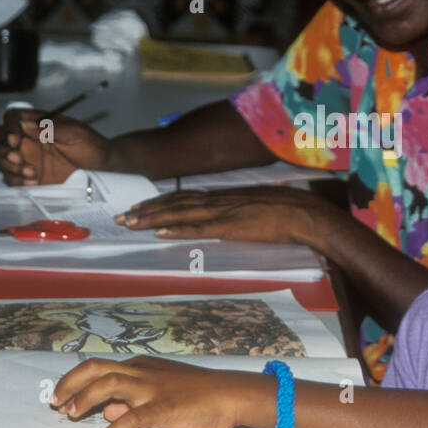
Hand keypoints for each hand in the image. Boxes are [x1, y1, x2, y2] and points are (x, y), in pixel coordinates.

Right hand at [0, 108, 110, 185]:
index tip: (15, 138)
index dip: (8, 127)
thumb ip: (49, 129)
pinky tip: (33, 182)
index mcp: (36, 124)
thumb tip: (24, 125)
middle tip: (18, 158)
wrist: (102, 168)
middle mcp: (27, 139)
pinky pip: (11, 178)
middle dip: (2, 149)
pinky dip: (16, 180)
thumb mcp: (74, 133)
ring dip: (9, 166)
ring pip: (1, 159)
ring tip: (32, 173)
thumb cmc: (91, 146)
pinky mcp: (28, 176)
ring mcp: (26, 158)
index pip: (11, 118)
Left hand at [50, 356, 268, 427]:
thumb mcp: (161, 392)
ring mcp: (153, 389)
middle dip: (71, 383)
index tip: (60, 395)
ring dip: (85, 399)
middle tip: (55, 403)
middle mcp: (143, 374)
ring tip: (69, 416)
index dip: (75, 380)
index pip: (100, 368)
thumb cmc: (198, 394)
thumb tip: (105, 411)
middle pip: (97, 369)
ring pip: (110, 385)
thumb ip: (132, 400)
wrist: (231, 394)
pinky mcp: (165, 409)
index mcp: (141, 367)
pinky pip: (133, 419)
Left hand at [118, 185, 334, 247]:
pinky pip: (198, 228)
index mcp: (225, 195)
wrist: (305, 214)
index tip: (139, 207)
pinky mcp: (231, 226)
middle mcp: (219, 200)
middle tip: (122, 216)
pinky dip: (177, 228)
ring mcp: (224, 212)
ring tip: (131, 223)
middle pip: (176, 202)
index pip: (184, 196)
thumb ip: (239, 210)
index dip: (160, 201)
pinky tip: (160, 232)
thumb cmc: (287, 213)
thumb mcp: (257, 206)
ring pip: (180, 212)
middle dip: (147, 209)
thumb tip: (229, 216)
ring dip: (153, 218)